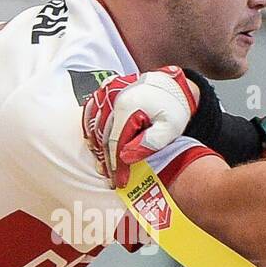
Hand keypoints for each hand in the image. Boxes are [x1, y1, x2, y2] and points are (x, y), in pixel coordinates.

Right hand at [82, 66, 198, 187]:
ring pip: (93, 125)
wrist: (174, 85)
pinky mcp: (106, 91)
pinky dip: (91, 129)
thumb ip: (149, 143)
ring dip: (96, 147)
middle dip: (106, 160)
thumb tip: (125, 157)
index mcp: (128, 107)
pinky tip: (95, 143)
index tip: (119, 181)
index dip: (116, 165)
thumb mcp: (170, 128)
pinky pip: (91, 111)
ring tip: (104, 165)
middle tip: (111, 178)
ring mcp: (108, 92)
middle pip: (102, 136)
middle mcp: (114, 97)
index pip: (116, 143)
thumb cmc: (174, 107)